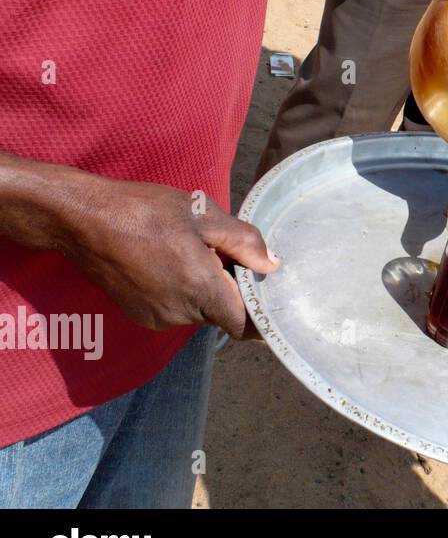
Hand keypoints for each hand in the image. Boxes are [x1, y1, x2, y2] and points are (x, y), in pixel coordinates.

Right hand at [54, 174, 278, 339]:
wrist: (85, 220)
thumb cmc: (146, 212)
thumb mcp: (204, 216)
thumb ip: (244, 243)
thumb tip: (271, 266)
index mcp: (201, 289)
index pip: (244, 325)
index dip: (261, 316)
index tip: (269, 297)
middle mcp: (180, 313)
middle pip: (223, 313)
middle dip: (230, 288)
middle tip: (223, 253)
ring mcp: (157, 318)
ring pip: (199, 310)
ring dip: (205, 288)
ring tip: (190, 251)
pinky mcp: (141, 315)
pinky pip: (176, 309)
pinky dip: (183, 291)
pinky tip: (169, 261)